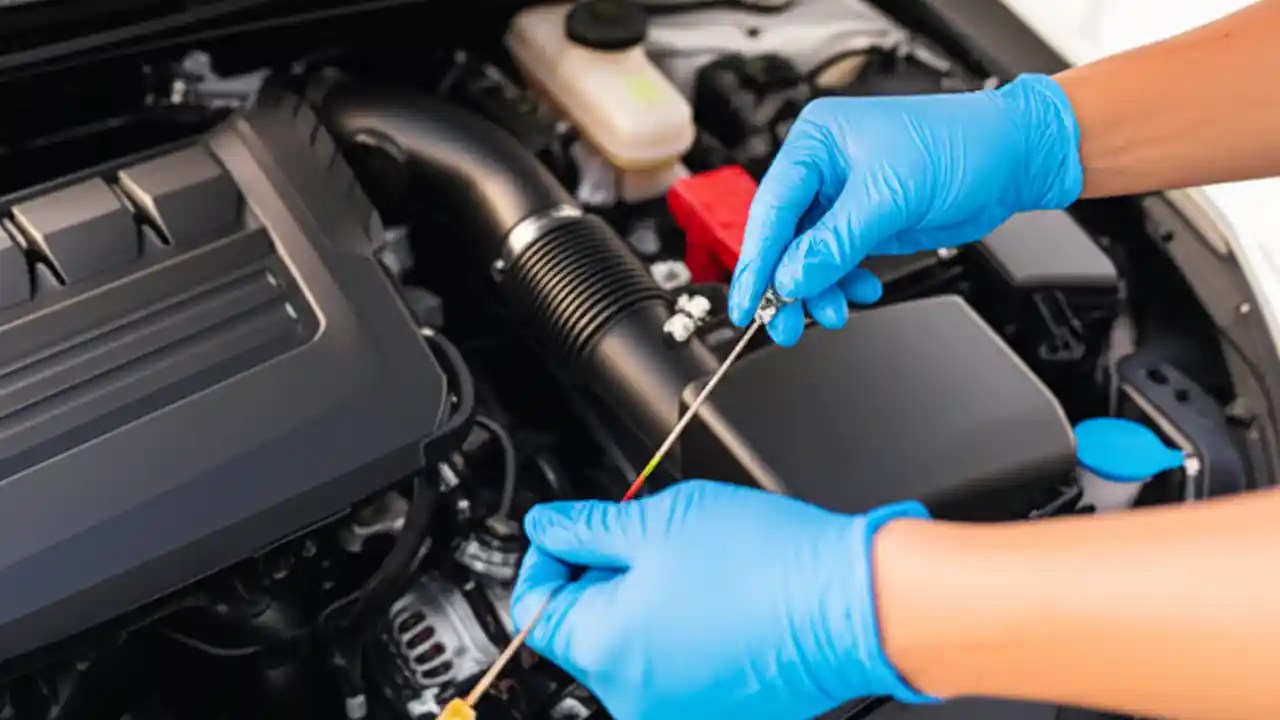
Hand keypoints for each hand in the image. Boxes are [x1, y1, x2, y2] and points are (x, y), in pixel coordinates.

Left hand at [509, 480, 931, 719]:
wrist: (850, 604)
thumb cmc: (765, 565)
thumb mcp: (656, 521)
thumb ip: (585, 527)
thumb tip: (547, 527)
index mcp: (604, 650)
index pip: (535, 607)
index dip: (548, 557)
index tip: (571, 531)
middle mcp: (632, 701)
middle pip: (586, 630)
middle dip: (605, 577)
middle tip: (647, 538)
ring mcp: (676, 716)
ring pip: (633, 651)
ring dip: (646, 606)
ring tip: (694, 569)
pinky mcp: (717, 716)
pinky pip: (676, 673)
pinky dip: (684, 636)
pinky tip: (718, 602)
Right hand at [729, 73, 1082, 344]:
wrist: (1012, 157)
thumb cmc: (960, 145)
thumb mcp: (888, 196)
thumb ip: (834, 242)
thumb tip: (793, 277)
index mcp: (816, 142)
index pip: (771, 208)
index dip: (757, 259)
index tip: (749, 300)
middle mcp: (823, 168)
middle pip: (784, 237)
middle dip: (785, 283)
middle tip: (782, 322)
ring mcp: (842, 198)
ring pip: (808, 255)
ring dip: (817, 289)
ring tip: (830, 312)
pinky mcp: (864, 222)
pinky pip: (836, 261)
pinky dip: (843, 282)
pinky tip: (860, 292)